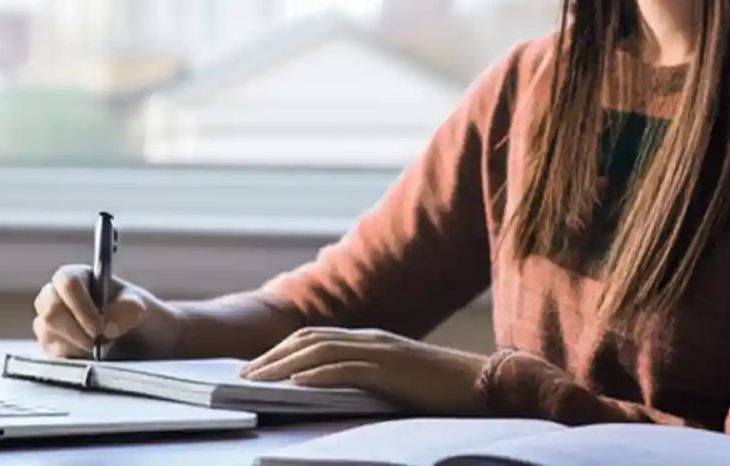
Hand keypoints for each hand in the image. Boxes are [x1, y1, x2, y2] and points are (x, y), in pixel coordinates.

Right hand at [32, 265, 180, 358]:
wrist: (138, 342)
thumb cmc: (133, 315)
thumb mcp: (139, 307)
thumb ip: (128, 309)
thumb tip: (108, 326)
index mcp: (77, 277)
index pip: (66, 281)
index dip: (80, 305)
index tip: (99, 328)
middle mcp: (56, 296)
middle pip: (48, 308)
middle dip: (74, 329)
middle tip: (97, 343)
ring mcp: (49, 323)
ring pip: (46, 333)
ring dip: (76, 346)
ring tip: (99, 350)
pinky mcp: (49, 347)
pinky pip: (50, 355)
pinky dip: (72, 360)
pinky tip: (89, 358)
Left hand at [239, 327, 487, 415]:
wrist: (487, 384)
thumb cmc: (443, 390)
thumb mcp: (395, 379)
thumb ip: (366, 377)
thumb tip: (331, 391)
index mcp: (369, 340)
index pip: (313, 338)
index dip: (281, 350)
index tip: (255, 368)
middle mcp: (370, 339)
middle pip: (307, 340)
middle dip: (271, 356)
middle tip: (243, 376)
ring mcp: (381, 352)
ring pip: (320, 352)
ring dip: (283, 365)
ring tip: (257, 381)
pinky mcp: (392, 371)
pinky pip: (347, 370)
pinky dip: (318, 375)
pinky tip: (297, 385)